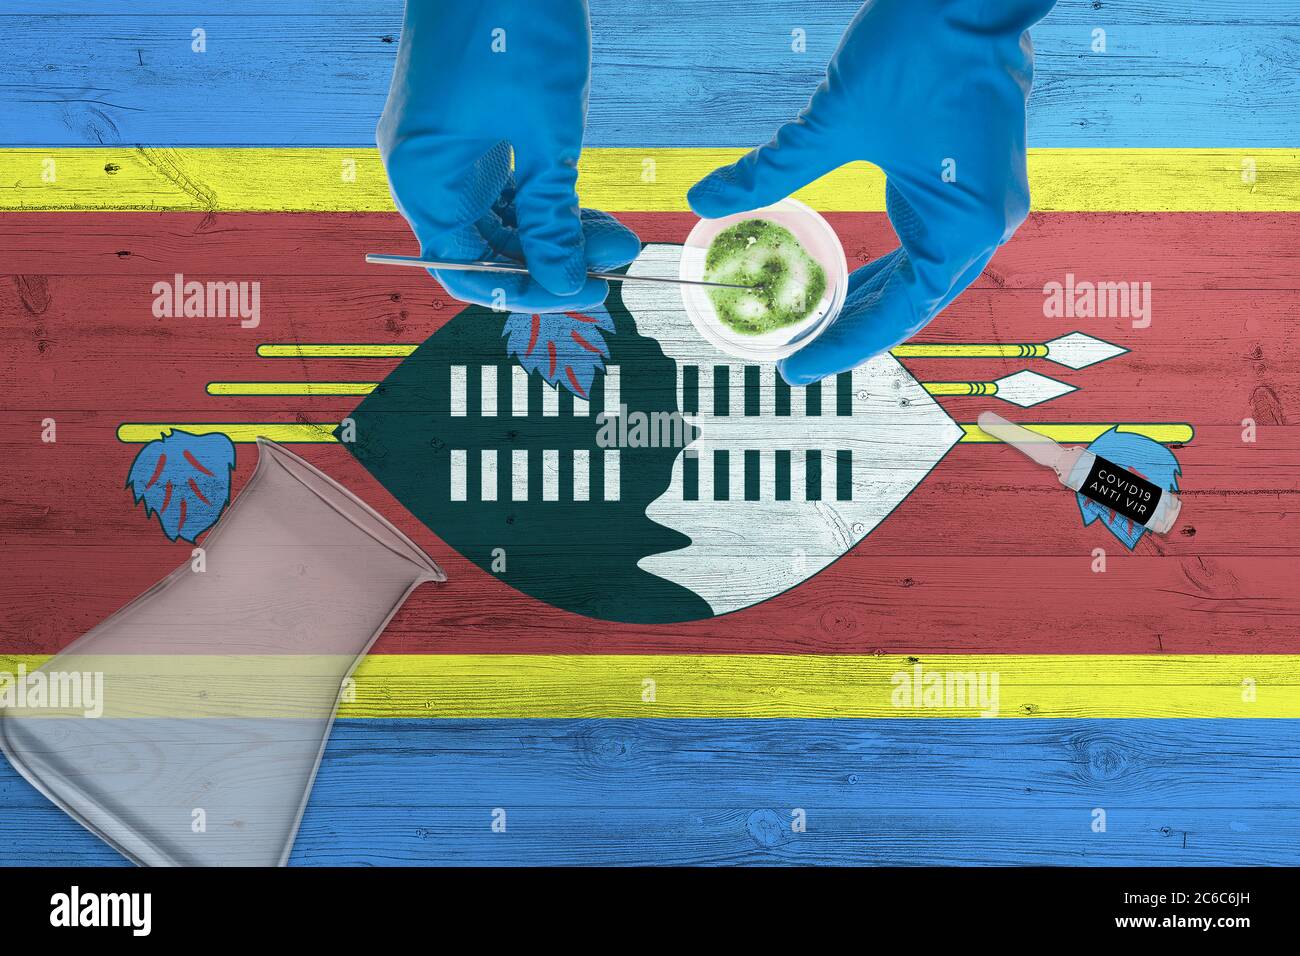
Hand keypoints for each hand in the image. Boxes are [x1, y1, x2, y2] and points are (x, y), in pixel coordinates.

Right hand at [378, 0, 639, 311]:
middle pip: (484, 248)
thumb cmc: (514, 25)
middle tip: (617, 260)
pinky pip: (498, 184)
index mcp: (424, 179)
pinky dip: (540, 199)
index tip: (586, 293)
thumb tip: (565, 284)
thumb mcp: (546, 135)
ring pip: (496, 217)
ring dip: (552, 231)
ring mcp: (441, 147)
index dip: (526, 293)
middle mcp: (422, 169)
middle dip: (552, 259)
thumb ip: (552, 218)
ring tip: (615, 235)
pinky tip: (586, 207)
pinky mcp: (462, 126)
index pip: (466, 271)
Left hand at [688, 0, 1056, 384]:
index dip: (843, 345)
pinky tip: (849, 280)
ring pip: (922, 278)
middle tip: (795, 356)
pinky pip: (930, 246)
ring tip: (815, 326)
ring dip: (870, 301)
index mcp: (961, 226)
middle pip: (912, 304)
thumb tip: (703, 199)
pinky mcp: (974, 184)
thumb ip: (771, 169)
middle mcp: (983, 227)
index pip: (898, 313)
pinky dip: (890, 267)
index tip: (795, 369)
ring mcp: (985, 206)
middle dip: (852, 330)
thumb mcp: (832, 120)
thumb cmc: (915, 47)